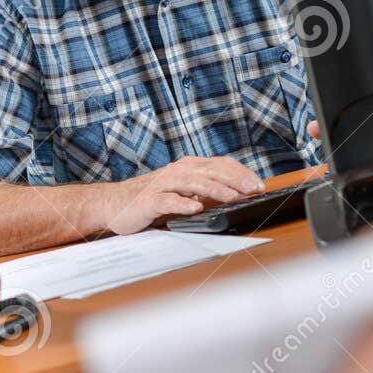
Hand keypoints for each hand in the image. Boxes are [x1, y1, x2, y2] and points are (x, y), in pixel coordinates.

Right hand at [97, 155, 263, 234]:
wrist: (113, 204)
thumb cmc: (150, 198)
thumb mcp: (182, 190)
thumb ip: (204, 189)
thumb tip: (235, 193)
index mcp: (187, 168)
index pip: (220, 165)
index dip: (241, 173)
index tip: (259, 184)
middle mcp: (177, 172)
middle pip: (211, 171)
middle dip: (235, 180)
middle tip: (254, 189)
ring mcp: (162, 185)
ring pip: (193, 183)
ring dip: (215, 190)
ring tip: (233, 197)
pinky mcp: (149, 201)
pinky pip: (168, 201)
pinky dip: (183, 203)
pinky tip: (196, 208)